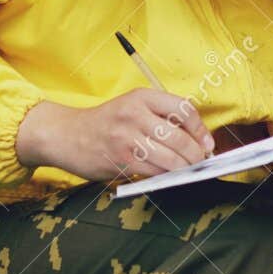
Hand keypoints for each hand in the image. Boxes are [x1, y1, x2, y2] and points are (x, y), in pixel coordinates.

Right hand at [17, 90, 215, 181]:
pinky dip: (165, 177)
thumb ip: (159, 118)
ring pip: (170, 159)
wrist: (66, 134)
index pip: (183, 109)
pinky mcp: (120, 160)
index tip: (206, 142)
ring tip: (187, 171)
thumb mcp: (131, 108)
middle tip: (200, 162)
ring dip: (184, 169)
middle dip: (196, 155)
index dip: (200, 129)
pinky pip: (154, 171)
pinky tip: (167, 176)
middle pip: (180, 137)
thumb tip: (195, 139)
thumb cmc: (104, 123)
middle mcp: (135, 114)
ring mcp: (127, 138)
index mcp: (141, 97)